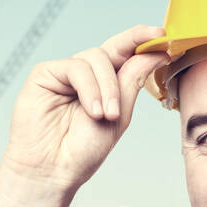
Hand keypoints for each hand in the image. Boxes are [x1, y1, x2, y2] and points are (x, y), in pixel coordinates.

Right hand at [0, 24, 169, 191]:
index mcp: (103, 85)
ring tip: (108, 115)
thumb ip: (132, 82)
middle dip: (134, 45)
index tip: (162, 34)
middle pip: (112, 48)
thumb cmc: (82, 151)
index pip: (124, 54)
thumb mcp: (119, 116)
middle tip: (157, 48)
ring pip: (96, 57)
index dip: (141, 40)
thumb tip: (153, 53)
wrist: (53, 171)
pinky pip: (75, 67)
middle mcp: (84, 76)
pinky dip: (89, 88)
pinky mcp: (44, 75)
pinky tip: (93, 111)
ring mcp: (63, 74)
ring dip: (108, 86)